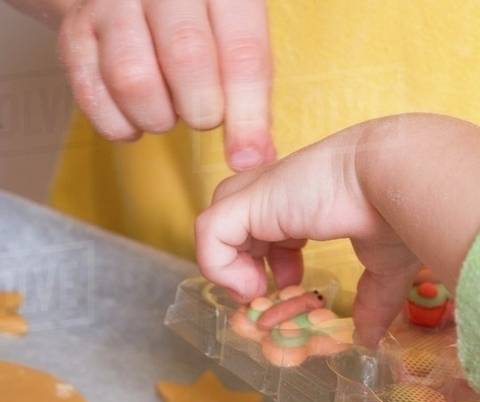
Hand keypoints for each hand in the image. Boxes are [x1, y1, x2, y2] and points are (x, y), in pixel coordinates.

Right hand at [57, 0, 272, 169]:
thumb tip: (254, 158)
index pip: (242, 50)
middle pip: (185, 56)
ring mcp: (110, 4)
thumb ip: (251, 93)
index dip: (247, 115)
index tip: (246, 158)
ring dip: (156, 117)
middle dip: (200, 110)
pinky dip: (119, 124)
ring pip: (132, 78)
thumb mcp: (236, 39)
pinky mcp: (74, 33)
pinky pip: (93, 94)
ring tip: (167, 112)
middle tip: (203, 116)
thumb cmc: (199, 24)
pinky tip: (135, 118)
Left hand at [197, 123, 420, 343]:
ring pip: (217, 225)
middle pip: (235, 220)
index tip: (292, 285)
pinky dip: (219, 267)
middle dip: (244, 262)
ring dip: (230, 267)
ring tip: (257, 291)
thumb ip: (372, 301)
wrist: (400, 181)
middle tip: (265, 292)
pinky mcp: (250, 201)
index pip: (268, 220)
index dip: (271, 257)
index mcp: (309, 198)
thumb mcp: (385, 269)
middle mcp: (281, 191)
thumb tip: (369, 337)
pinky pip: (208, 234)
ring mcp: (263, 193)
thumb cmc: (401, 214)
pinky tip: (252, 285)